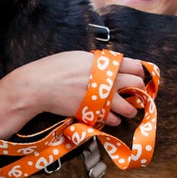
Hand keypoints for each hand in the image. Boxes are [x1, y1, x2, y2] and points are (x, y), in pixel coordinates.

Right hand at [7, 51, 145, 125]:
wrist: (38, 86)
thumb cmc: (53, 69)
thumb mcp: (78, 57)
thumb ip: (97, 63)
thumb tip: (109, 66)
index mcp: (103, 62)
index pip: (134, 65)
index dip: (139, 72)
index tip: (138, 77)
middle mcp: (106, 78)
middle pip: (137, 84)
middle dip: (139, 90)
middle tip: (134, 94)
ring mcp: (101, 96)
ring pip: (130, 106)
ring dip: (130, 109)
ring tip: (127, 110)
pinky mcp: (93, 112)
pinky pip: (113, 119)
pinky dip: (114, 120)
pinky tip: (111, 118)